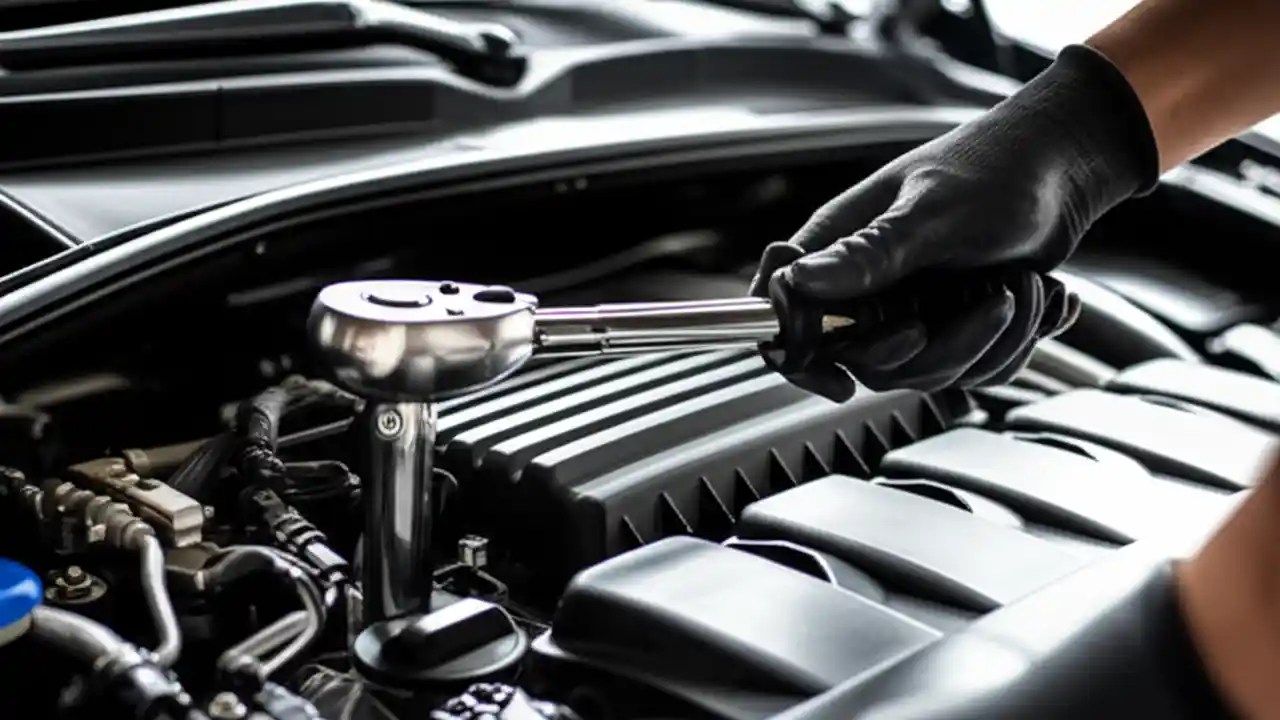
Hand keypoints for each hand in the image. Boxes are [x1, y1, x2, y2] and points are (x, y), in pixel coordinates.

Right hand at [750, 44, 1158, 401]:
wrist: (1066, 167)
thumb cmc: (998, 166)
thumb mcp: (933, 211)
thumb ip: (868, 252)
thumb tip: (800, 281)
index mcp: (840, 245)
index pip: (785, 311)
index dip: (799, 355)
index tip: (838, 378)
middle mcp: (867, 282)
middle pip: (867, 362)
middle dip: (940, 348)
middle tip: (989, 303)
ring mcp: (909, 305)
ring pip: (925, 372)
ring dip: (991, 341)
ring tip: (1023, 286)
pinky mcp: (950, 322)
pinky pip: (968, 369)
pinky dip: (1014, 342)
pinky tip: (1037, 295)